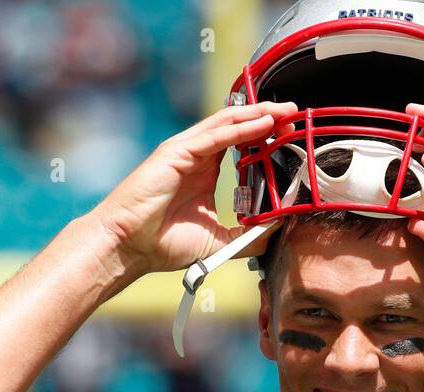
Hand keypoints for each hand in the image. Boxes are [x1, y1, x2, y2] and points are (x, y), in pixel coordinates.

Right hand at [90, 101, 297, 275]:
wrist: (129, 247)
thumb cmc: (163, 244)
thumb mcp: (218, 241)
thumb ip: (247, 236)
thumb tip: (276, 230)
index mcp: (205, 173)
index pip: (240, 144)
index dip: (266, 135)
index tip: (291, 134)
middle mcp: (196, 157)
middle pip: (237, 126)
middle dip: (267, 116)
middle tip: (294, 112)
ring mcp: (185, 151)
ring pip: (227, 123)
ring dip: (258, 114)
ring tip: (284, 110)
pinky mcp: (176, 153)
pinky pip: (214, 135)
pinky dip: (240, 127)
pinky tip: (263, 122)